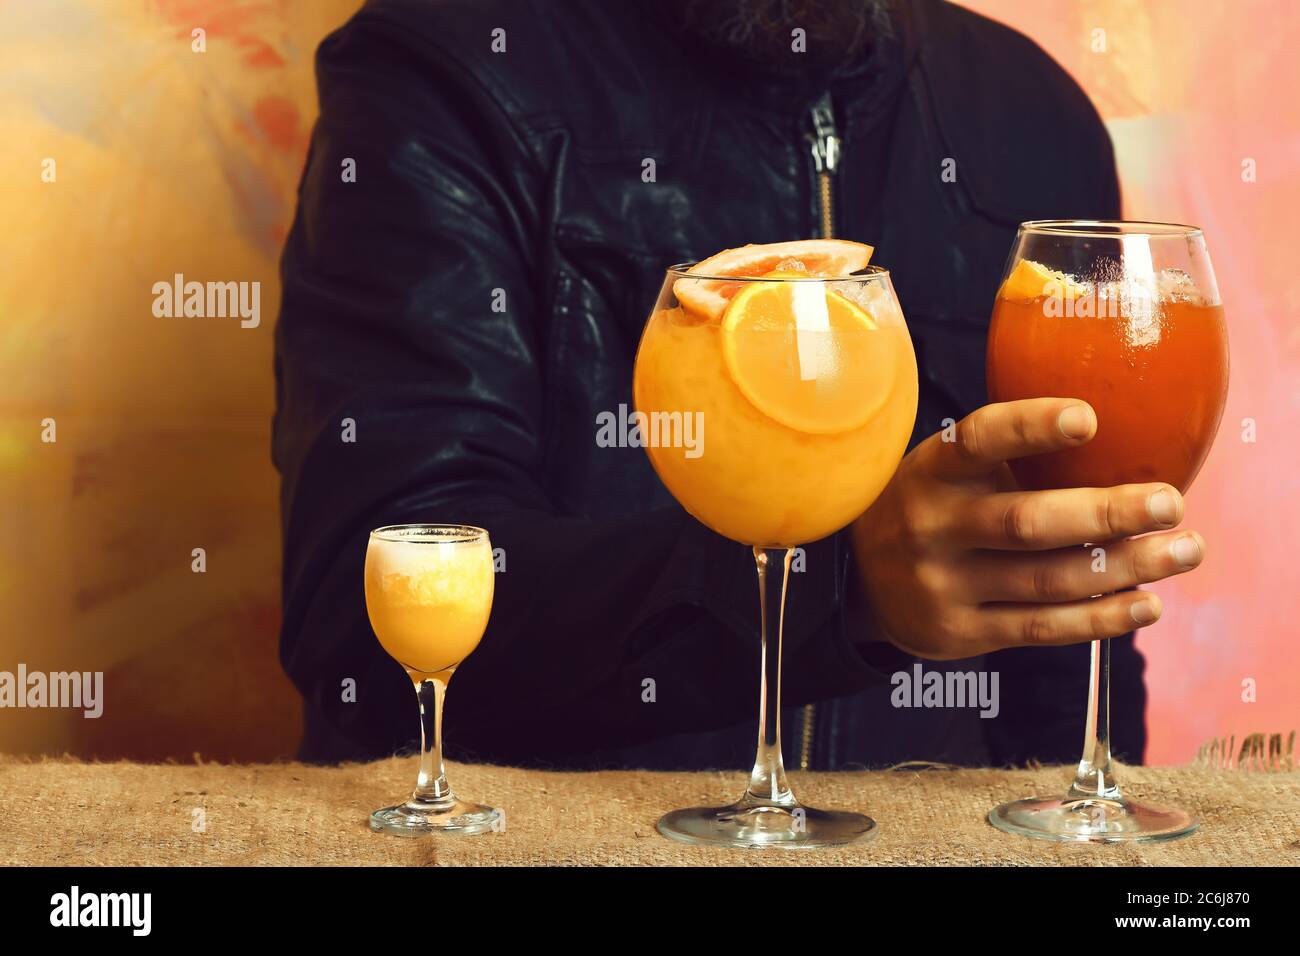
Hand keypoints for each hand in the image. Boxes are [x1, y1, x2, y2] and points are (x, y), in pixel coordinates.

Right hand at [850, 398, 1204, 659]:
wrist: (859, 582)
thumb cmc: (933, 507)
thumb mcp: (944, 470)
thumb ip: (1006, 455)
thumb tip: (1124, 427)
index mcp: (931, 471)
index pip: (978, 441)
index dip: (1031, 427)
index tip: (1089, 418)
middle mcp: (931, 526)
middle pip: (1027, 522)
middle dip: (1107, 512)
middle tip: (1171, 502)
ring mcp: (943, 584)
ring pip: (1047, 580)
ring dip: (1126, 567)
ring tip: (1185, 550)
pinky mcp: (959, 632)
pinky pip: (1041, 627)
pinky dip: (1100, 617)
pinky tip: (1145, 603)